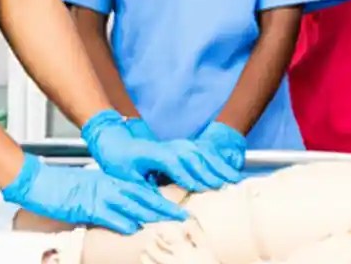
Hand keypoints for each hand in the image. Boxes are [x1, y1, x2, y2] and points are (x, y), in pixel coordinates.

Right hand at [1, 153, 186, 233]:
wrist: (40, 181)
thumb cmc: (64, 188)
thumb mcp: (92, 189)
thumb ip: (110, 199)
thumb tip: (128, 216)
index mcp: (112, 182)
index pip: (142, 190)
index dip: (161, 198)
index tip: (178, 206)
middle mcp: (110, 186)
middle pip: (144, 196)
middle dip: (165, 206)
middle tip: (185, 214)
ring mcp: (100, 196)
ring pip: (132, 204)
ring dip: (152, 212)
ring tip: (171, 219)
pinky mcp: (88, 206)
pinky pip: (109, 215)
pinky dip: (123, 221)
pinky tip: (135, 227)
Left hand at [83, 110, 239, 191]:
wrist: (117, 142)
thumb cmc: (120, 162)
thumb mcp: (126, 179)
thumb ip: (143, 191)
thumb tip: (157, 208)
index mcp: (153, 154)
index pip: (173, 162)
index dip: (187, 175)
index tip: (200, 188)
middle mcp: (168, 147)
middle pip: (193, 156)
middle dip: (209, 171)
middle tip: (224, 187)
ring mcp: (176, 145)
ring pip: (201, 152)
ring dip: (218, 165)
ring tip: (233, 178)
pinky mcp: (181, 148)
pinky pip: (203, 151)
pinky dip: (217, 160)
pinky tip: (227, 170)